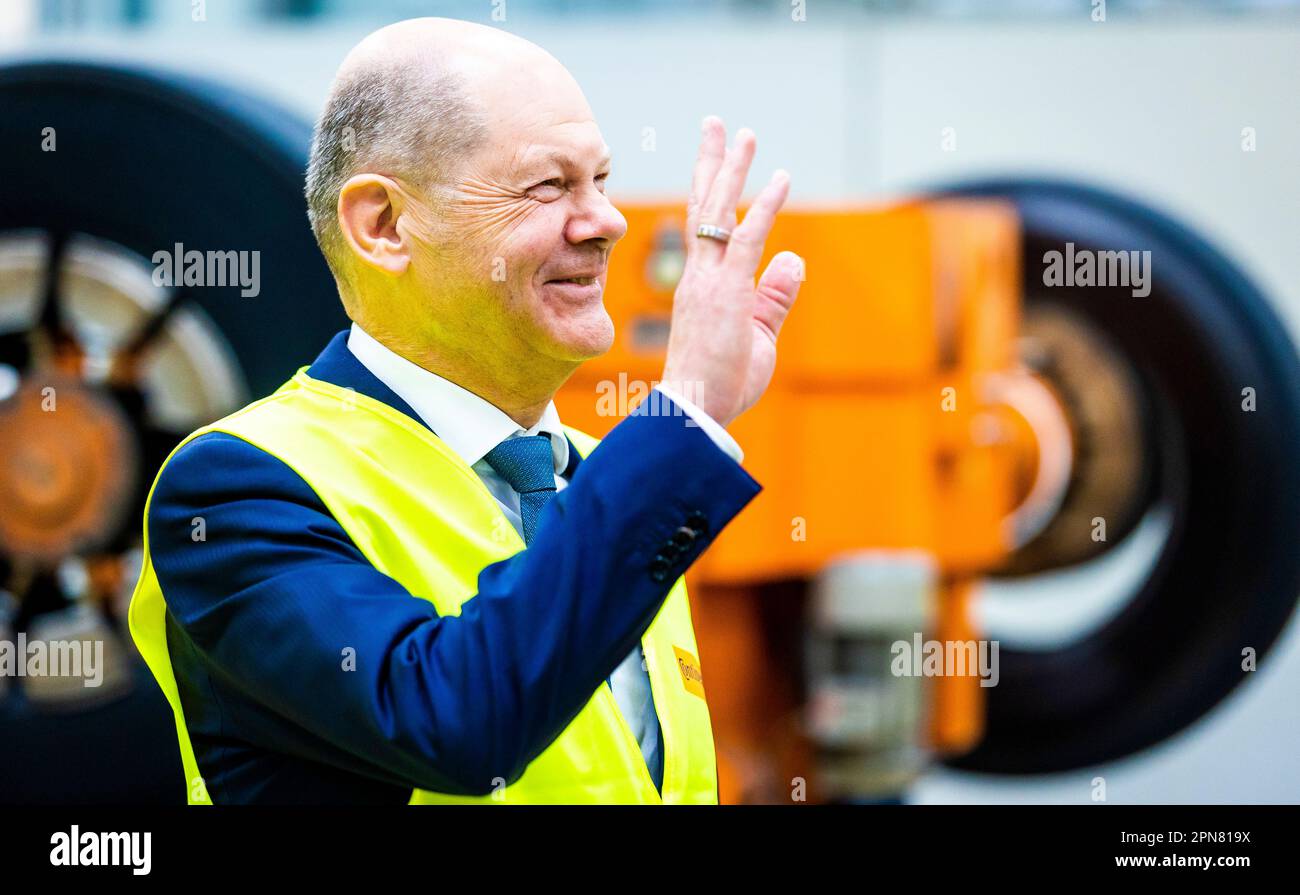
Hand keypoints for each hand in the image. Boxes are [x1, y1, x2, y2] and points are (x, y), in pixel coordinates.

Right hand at [660, 116, 803, 427]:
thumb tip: (793, 259)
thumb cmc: (719, 384)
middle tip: (716, 124)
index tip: (714, 160)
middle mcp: (699, 275)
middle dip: (711, 162)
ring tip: (744, 132)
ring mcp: (710, 281)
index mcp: (701, 285)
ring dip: (733, 168)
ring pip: (719, 211)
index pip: (704, 226)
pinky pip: (749, 238)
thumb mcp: (756, 334)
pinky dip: (767, 206)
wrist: (693, 412)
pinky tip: (780, 178)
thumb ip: (774, 297)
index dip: (710, 189)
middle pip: (703, 205)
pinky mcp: (727, 292)